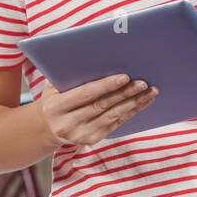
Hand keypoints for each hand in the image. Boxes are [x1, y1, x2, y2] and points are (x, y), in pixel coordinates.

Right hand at [35, 74, 157, 147]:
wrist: (47, 126)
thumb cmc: (55, 96)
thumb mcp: (55, 84)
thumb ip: (72, 74)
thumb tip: (99, 56)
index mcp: (55, 107)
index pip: (85, 94)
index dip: (106, 85)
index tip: (125, 76)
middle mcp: (66, 125)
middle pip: (102, 106)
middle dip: (125, 93)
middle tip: (143, 83)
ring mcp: (80, 135)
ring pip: (112, 116)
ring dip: (134, 103)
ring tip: (150, 91)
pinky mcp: (91, 140)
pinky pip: (115, 123)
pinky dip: (131, 112)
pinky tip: (143, 102)